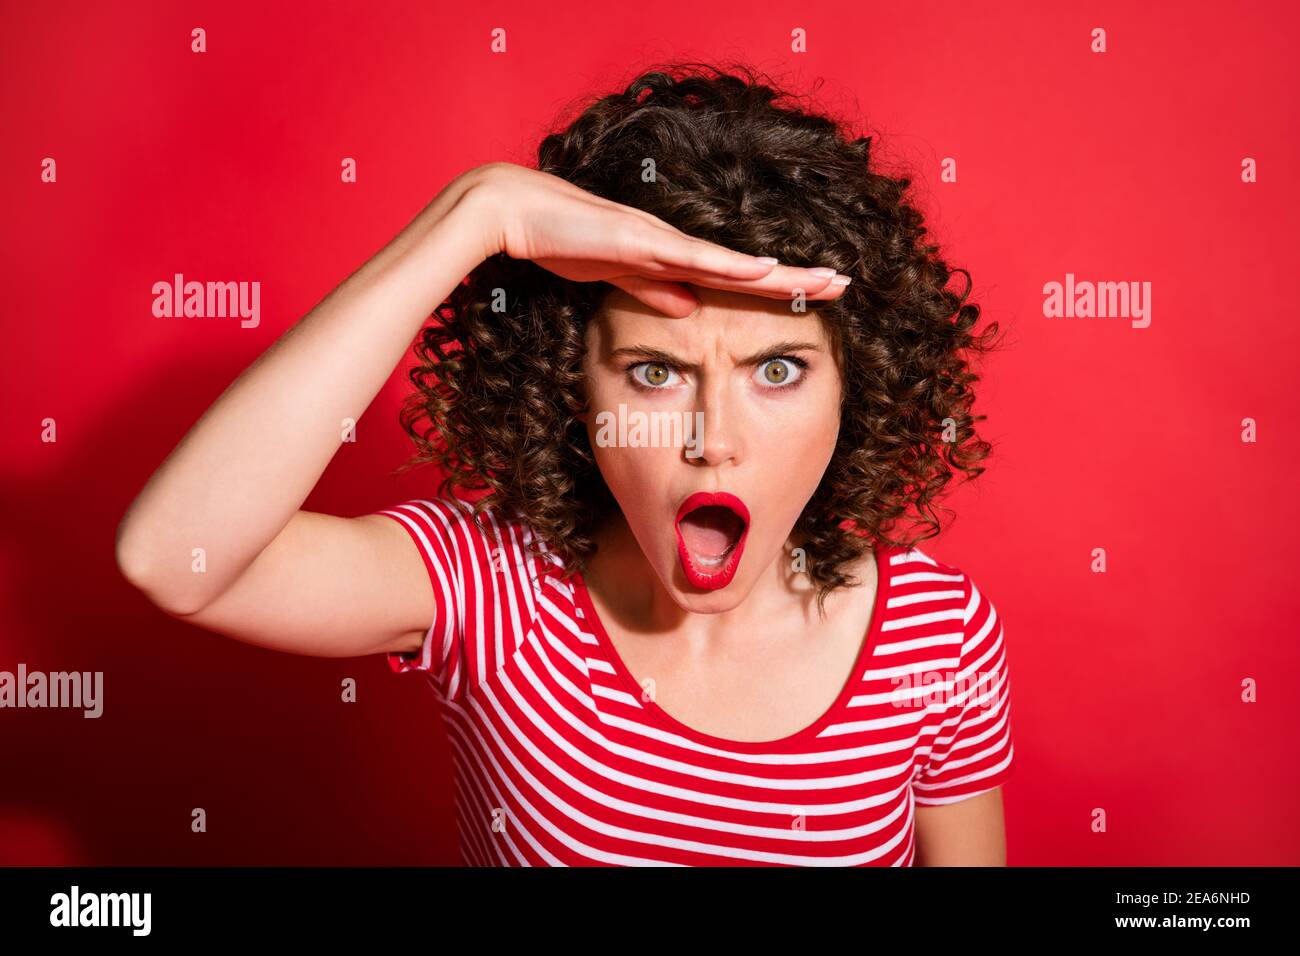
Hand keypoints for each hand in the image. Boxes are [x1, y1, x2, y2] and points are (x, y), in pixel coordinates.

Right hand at [461, 162, 848, 316]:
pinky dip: (732, 267)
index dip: (776, 288)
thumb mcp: (615, 278)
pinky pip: (695, 258)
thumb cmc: (560, 241)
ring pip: (736, 262)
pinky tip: (766, 271)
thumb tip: (690, 308)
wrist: (516, 213)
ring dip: (783, 274)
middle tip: (846, 285)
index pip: (735, 278)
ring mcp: (662, 240)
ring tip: (827, 280)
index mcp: (670, 258)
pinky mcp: (642, 241)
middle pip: (749, 267)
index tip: (814, 296)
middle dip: (798, 278)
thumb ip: (652, 289)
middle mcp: (676, 245)